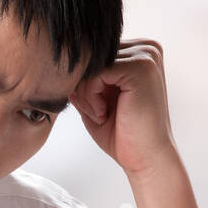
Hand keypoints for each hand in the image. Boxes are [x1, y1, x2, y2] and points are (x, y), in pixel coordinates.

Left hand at [69, 38, 177, 177]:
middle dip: (84, 88)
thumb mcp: (96, 100)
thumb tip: (61, 62)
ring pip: (91, 65)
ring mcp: (146, 56)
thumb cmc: (123, 133)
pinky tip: (104, 114)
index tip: (96, 109)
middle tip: (98, 114)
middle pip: (91, 57)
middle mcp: (147, 48)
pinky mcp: (140, 68)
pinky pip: (96, 73)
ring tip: (102, 115)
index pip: (94, 55)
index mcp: (139, 53)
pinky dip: (91, 97)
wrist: (146, 158)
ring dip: (86, 95)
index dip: (84, 82)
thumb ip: (83, 78)